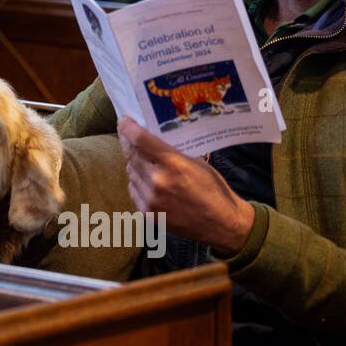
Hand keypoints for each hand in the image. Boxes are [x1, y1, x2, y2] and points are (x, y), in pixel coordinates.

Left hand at [116, 116, 253, 257]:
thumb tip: (150, 139)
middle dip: (129, 143)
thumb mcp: (196, 162)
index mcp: (173, 164)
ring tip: (141, 158)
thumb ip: (171, 152)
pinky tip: (146, 180)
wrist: (221, 224)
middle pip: (131, 155)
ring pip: (130, 172)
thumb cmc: (213, 188)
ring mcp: (150, 199)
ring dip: (134, 163)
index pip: (140, 140)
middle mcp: (158, 181)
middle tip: (128, 136)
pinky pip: (133, 190)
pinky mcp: (147, 214)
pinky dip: (137, 182)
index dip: (128, 128)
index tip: (123, 121)